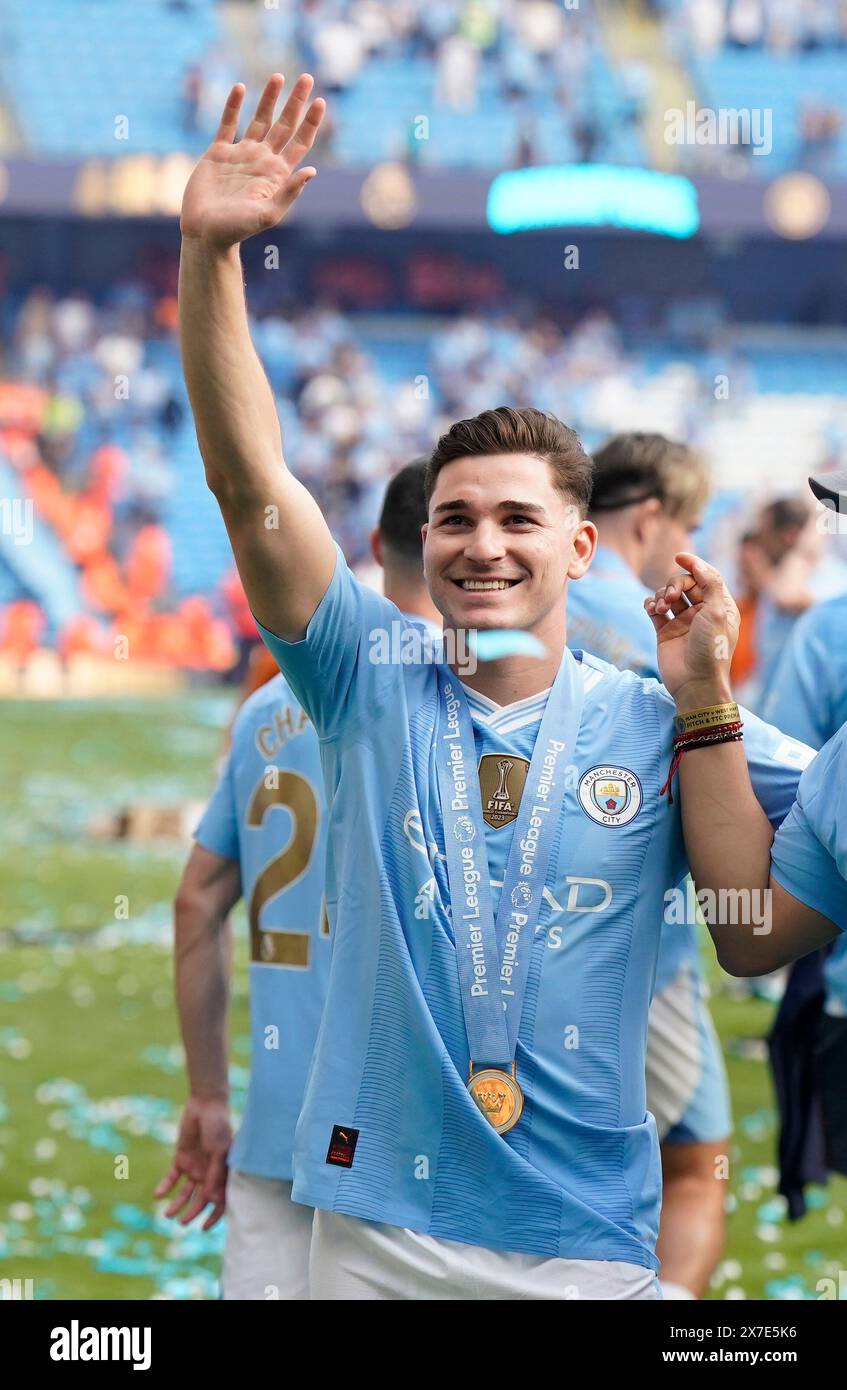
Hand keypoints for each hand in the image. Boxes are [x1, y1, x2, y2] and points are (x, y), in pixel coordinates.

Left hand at [154, 1095, 231, 1229]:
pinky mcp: (181, 1159)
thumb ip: (215, 1175)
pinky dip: (165, 1187)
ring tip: (168, 1215)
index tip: (204, 1228)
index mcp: (223, 1173)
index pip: (221, 1200)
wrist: (205, 1105)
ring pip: (185, 1193)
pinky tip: (158, 1195)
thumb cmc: (218, 1127)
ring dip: (177, 1204)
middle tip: (182, 1223)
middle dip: (192, 1213)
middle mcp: (209, 1173)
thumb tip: (211, 1200)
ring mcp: (195, 1167)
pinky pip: (172, 1178)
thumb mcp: (219, 1152)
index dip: (214, 1216)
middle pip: (201, 1200)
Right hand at [180, 73, 325, 248]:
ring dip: (269, 98)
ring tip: (278, 76)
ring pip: (259, 119)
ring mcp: (240, 154)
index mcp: (277, 174)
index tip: (321, 101)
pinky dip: (233, 106)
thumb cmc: (237, 230)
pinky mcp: (218, 152)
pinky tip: (240, 88)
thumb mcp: (268, 214)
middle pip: (283, 125)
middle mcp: (262, 160)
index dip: (310, 122)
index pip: (299, 142)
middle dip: (295, 102)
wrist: (205, 233)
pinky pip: (227, 123)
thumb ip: (290, 193)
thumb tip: (312, 171)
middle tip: (307, 77)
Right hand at [644, 552, 738, 708]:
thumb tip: (696, 562)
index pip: (706, 577)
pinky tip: (651, 609)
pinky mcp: (665, 632)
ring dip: (661, 595)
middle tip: (671, 597)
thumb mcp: (717, 612)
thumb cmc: (711, 648)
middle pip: (685, 584)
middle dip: (675, 584)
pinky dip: (650, 605)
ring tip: (660, 608)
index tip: (679, 557)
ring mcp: (683, 622)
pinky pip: (655, 610)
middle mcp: (702, 612)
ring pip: (668, 596)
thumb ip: (709, 582)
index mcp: (720, 606)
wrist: (695, 682)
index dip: (693, 564)